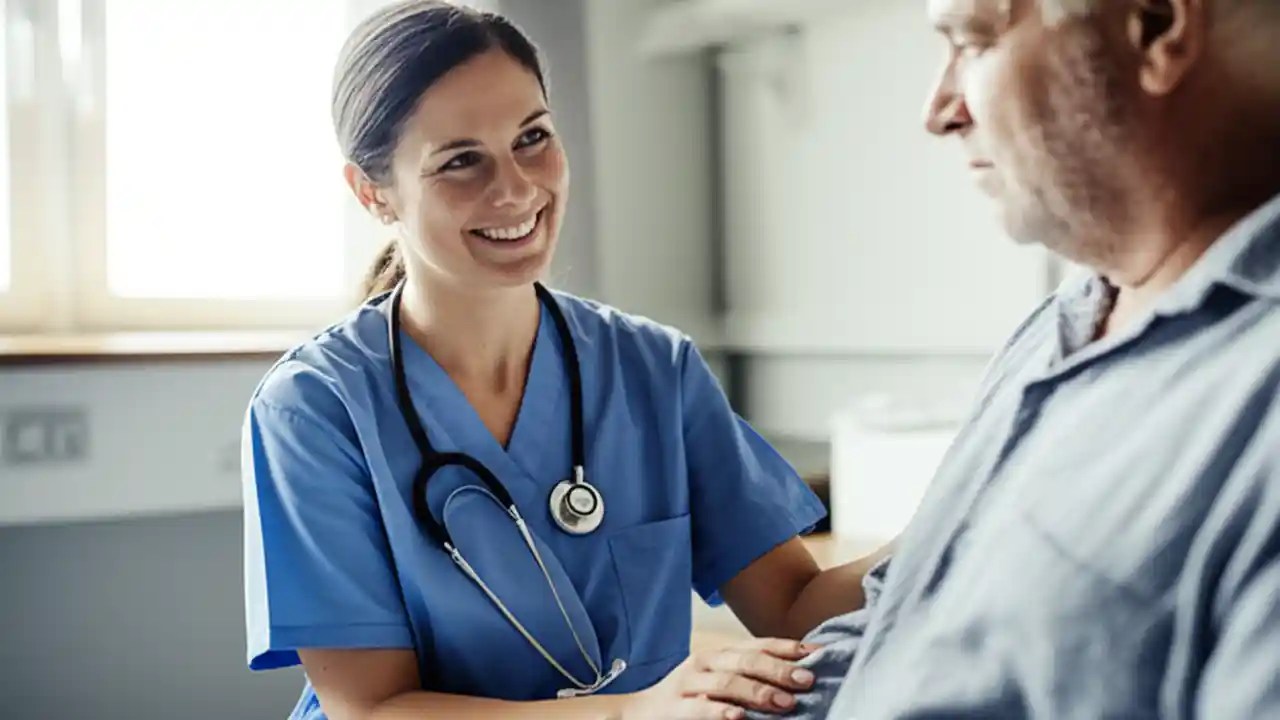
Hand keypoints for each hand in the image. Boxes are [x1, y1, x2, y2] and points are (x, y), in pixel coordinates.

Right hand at [619, 638, 818, 719]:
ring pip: (726, 683)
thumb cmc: (690, 697)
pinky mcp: (674, 709)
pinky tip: (740, 718)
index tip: (817, 653)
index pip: (757, 645)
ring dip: (758, 692)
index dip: (787, 647)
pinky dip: (720, 712)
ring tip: (784, 702)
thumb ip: (749, 676)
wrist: (639, 714)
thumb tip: (796, 676)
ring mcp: (688, 684)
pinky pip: (700, 710)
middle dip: (779, 669)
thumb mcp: (719, 680)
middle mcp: (704, 663)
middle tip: (807, 680)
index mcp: (719, 654)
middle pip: (745, 661)